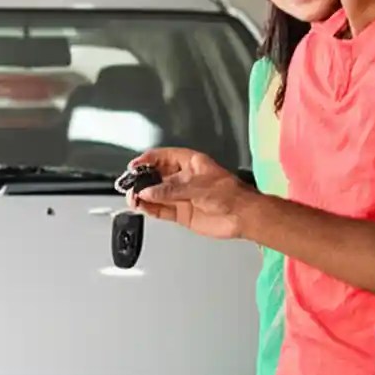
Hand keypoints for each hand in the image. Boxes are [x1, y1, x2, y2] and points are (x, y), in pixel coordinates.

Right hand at [126, 148, 251, 239]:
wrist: (243, 216)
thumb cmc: (231, 194)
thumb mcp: (199, 186)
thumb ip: (172, 190)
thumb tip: (150, 191)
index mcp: (191, 163)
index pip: (164, 157)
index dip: (148, 159)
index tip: (135, 165)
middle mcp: (184, 179)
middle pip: (156, 176)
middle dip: (142, 179)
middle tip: (130, 184)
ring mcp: (182, 196)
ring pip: (156, 194)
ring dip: (143, 196)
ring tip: (133, 198)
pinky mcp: (182, 213)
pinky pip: (161, 210)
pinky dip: (150, 209)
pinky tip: (142, 207)